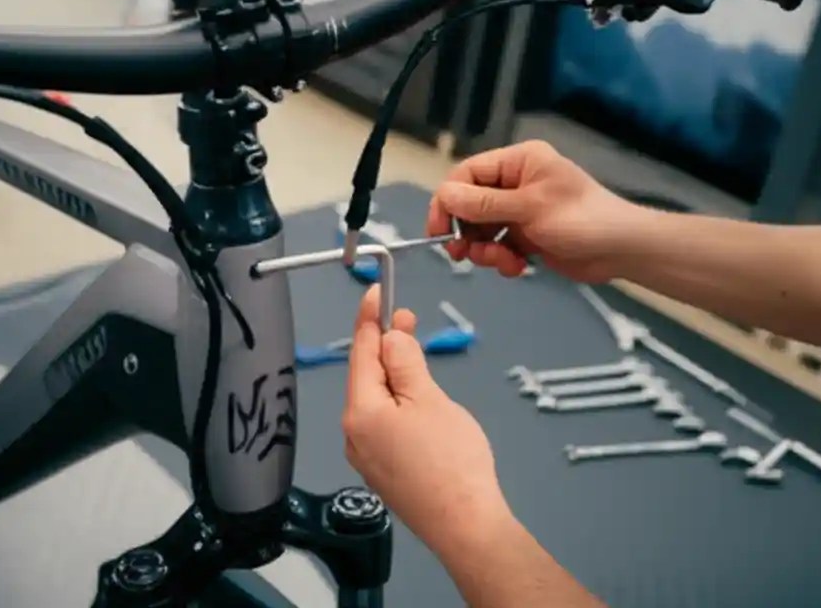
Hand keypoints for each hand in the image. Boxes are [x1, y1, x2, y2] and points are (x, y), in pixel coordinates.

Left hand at [342, 287, 511, 553]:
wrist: (465, 526)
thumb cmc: (451, 464)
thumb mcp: (429, 399)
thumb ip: (406, 364)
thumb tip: (390, 337)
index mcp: (360, 412)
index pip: (361, 352)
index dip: (369, 319)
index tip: (376, 293)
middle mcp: (354, 434)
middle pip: (365, 376)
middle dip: (385, 345)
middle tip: (406, 318)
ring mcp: (368, 456)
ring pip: (376, 400)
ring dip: (393, 374)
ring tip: (415, 354)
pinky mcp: (384, 471)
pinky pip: (384, 423)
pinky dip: (398, 402)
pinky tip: (416, 398)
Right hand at [427, 140, 643, 281]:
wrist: (621, 250)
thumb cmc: (581, 220)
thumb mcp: (529, 209)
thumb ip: (484, 204)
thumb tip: (444, 195)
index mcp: (518, 162)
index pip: (467, 174)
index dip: (448, 200)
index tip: (439, 229)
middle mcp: (516, 182)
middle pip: (469, 204)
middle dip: (467, 231)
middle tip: (462, 254)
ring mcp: (521, 210)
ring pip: (481, 229)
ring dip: (485, 249)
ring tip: (503, 261)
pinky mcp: (527, 236)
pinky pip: (498, 245)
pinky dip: (501, 258)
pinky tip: (518, 267)